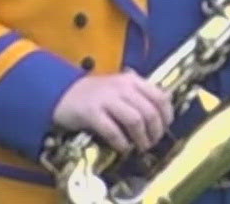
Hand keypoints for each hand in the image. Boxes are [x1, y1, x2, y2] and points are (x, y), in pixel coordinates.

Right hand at [51, 72, 173, 154]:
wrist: (62, 92)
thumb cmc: (97, 93)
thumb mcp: (121, 87)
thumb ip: (139, 95)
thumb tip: (161, 114)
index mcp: (133, 81)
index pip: (160, 97)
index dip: (166, 115)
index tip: (165, 128)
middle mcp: (122, 88)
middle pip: (149, 111)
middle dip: (155, 131)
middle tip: (153, 142)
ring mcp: (107, 100)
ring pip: (134, 120)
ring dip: (141, 138)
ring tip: (141, 147)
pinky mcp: (91, 113)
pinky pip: (112, 130)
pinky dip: (121, 142)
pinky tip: (123, 148)